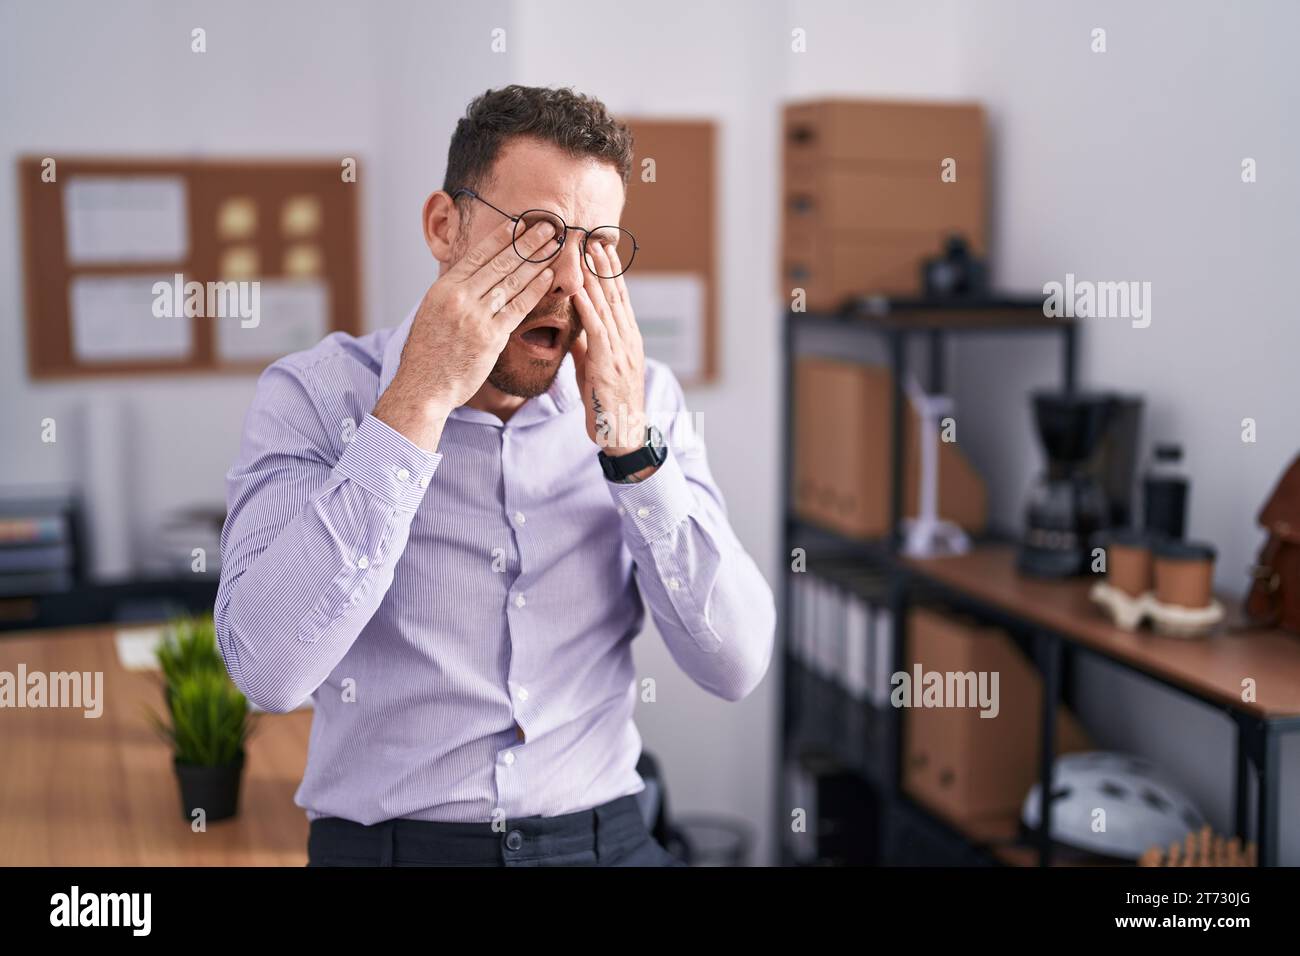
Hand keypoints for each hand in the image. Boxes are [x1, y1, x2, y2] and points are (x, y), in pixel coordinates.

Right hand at [374, 216, 557, 448]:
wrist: (424, 386)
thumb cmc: (428, 352)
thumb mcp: (432, 312)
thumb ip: (453, 293)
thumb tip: (472, 277)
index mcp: (444, 288)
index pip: (478, 255)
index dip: (502, 237)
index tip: (520, 223)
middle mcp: (459, 298)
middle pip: (500, 263)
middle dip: (527, 242)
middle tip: (548, 226)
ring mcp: (475, 317)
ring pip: (512, 282)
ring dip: (537, 261)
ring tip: (555, 246)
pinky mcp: (490, 338)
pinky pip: (518, 308)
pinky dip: (535, 290)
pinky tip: (549, 277)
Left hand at [570, 242, 647, 459]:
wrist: (622, 432)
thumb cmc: (606, 403)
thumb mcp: (593, 370)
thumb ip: (586, 348)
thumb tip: (574, 333)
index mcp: (627, 340)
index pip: (619, 300)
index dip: (611, 274)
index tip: (603, 250)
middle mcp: (628, 340)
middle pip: (616, 296)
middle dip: (606, 267)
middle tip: (596, 239)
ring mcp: (620, 350)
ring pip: (607, 306)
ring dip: (596, 278)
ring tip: (588, 253)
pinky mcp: (607, 362)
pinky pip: (596, 328)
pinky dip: (587, 306)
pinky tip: (579, 289)